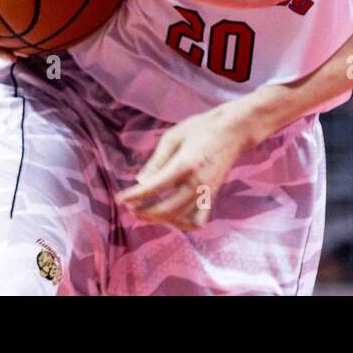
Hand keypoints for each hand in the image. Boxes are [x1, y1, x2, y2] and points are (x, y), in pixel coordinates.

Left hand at [115, 105, 252, 230]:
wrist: (233, 130)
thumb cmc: (201, 128)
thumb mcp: (173, 137)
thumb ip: (156, 161)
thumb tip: (139, 181)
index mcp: (185, 164)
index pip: (154, 188)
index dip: (134, 196)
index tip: (119, 199)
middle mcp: (197, 182)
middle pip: (166, 209)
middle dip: (144, 212)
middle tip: (129, 207)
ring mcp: (207, 192)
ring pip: (180, 218)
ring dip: (160, 220)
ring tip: (146, 212)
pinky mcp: (212, 196)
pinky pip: (198, 220)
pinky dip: (183, 224)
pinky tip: (171, 217)